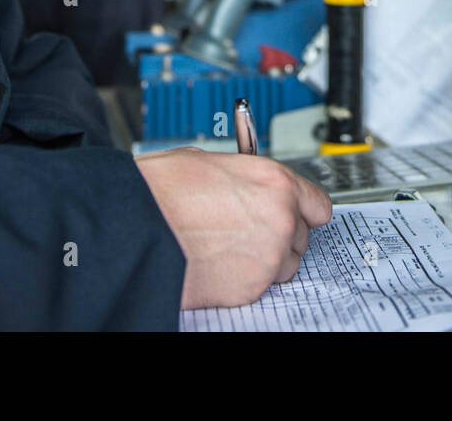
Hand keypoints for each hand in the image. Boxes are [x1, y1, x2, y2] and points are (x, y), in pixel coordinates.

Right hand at [134, 147, 332, 309]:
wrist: (134, 226)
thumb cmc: (161, 191)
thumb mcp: (208, 162)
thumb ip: (244, 177)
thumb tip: (247, 185)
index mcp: (274, 182)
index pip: (317, 204)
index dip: (302, 209)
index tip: (293, 213)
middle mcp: (279, 219)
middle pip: (301, 236)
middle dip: (278, 234)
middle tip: (246, 230)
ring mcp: (267, 258)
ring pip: (283, 265)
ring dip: (263, 259)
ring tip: (226, 247)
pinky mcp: (250, 289)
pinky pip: (258, 286)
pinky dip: (242, 279)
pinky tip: (215, 263)